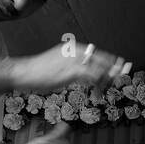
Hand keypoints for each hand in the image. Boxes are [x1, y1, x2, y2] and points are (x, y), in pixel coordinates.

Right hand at [6, 42, 130, 93]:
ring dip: (106, 81)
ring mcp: (75, 60)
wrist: (24, 72)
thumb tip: (84, 75)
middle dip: (113, 71)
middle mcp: (77, 51)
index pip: (98, 53)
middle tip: (120, 79)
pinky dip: (98, 86)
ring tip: (104, 92)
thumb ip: (73, 68)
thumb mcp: (59, 66)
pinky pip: (93, 77)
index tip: (119, 69)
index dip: (110, 62)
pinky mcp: (73, 70)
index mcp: (74, 48)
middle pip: (103, 60)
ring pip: (100, 69)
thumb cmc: (39, 72)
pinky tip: (97, 95)